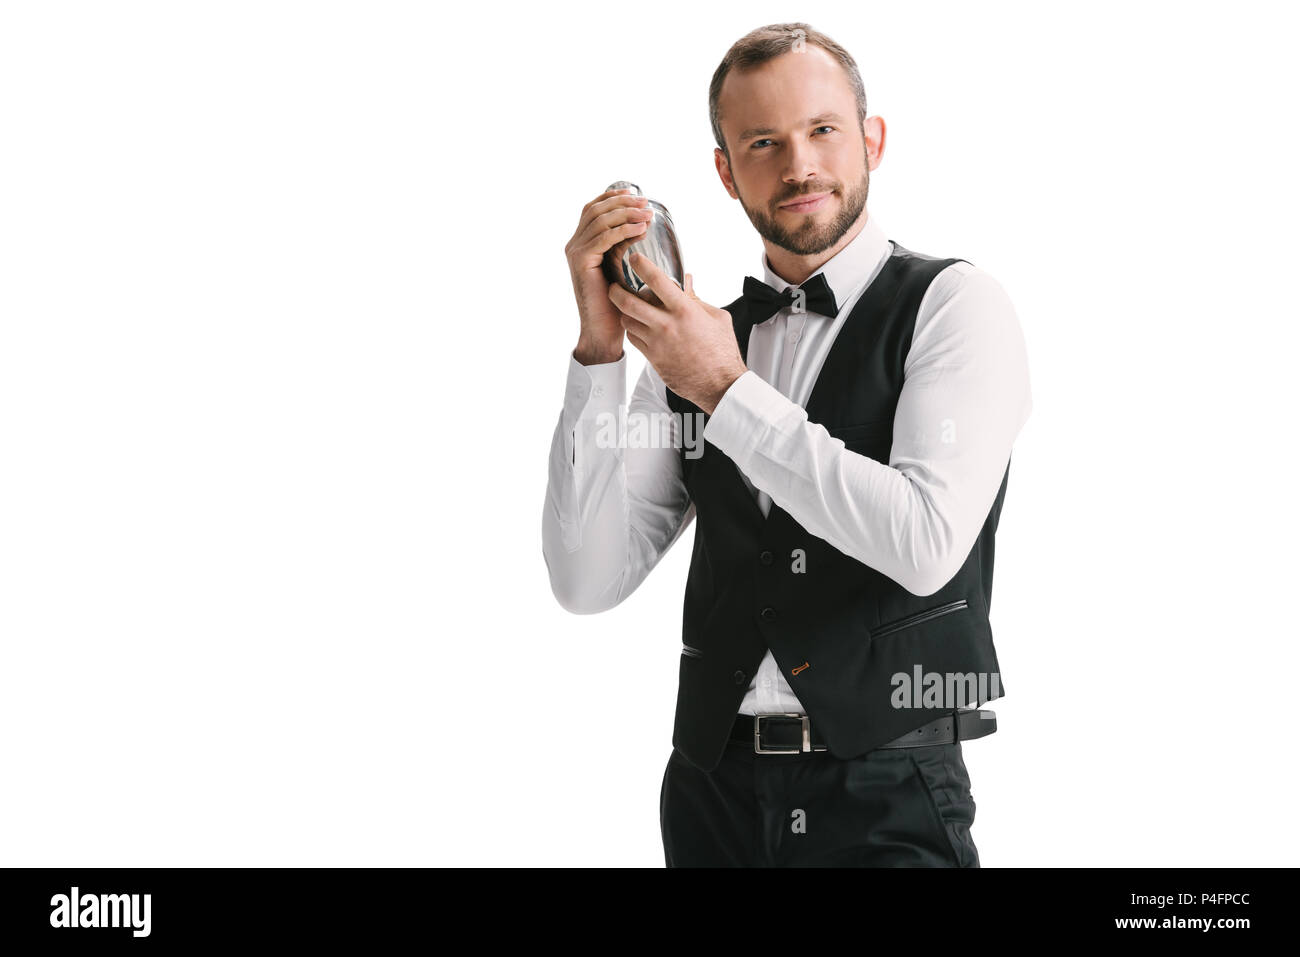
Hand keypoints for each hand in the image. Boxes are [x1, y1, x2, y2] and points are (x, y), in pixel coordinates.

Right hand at [564, 187, 654, 364]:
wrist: (604, 330)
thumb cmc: (617, 304)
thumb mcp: (622, 268)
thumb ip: (626, 247)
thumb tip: (647, 228)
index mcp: (582, 243)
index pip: (593, 209)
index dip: (612, 197)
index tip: (635, 194)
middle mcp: (575, 244)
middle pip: (596, 209)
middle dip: (623, 202)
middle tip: (646, 203)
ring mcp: (576, 252)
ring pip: (600, 221)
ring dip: (626, 214)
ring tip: (647, 215)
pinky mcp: (581, 262)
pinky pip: (603, 238)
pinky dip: (622, 231)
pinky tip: (640, 230)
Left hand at [607, 251, 747, 413]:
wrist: (720, 385)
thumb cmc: (722, 350)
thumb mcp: (717, 318)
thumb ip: (697, 299)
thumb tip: (687, 282)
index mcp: (685, 310)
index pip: (657, 281)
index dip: (642, 265)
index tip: (634, 257)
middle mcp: (667, 325)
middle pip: (628, 302)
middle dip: (616, 291)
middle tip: (614, 285)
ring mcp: (657, 344)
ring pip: (627, 321)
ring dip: (624, 312)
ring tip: (626, 306)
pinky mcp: (653, 359)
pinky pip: (633, 339)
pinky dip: (632, 330)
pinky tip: (637, 325)